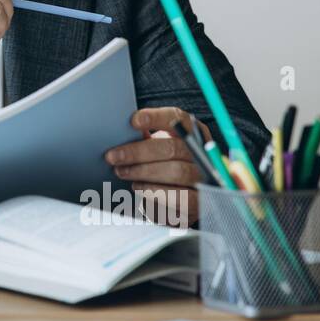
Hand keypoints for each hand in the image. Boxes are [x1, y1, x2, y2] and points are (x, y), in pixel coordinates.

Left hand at [104, 107, 211, 226]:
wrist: (186, 197)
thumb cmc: (167, 164)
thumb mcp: (159, 146)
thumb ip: (147, 138)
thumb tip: (121, 132)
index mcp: (193, 132)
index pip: (178, 119)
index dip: (156, 118)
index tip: (133, 121)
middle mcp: (204, 153)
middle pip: (173, 148)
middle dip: (138, 152)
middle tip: (113, 156)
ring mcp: (205, 178)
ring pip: (177, 172)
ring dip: (143, 172)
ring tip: (122, 172)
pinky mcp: (200, 202)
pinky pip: (180, 197)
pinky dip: (155, 192)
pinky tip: (138, 187)